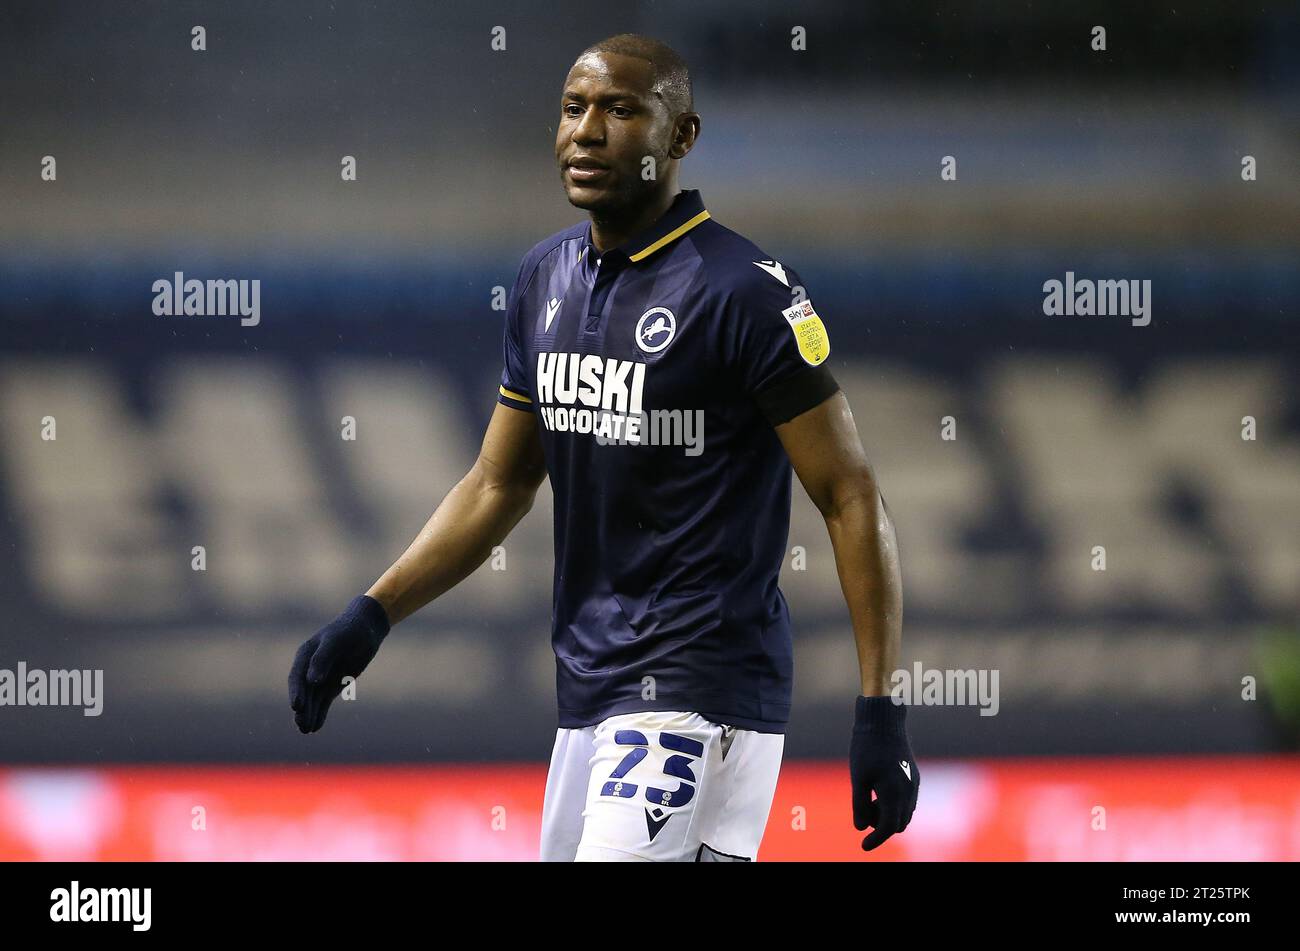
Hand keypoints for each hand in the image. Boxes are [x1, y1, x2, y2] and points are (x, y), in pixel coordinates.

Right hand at [288, 594, 389, 733]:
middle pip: (303, 692)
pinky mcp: (331, 686)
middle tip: (301, 724)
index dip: (296, 692)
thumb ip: (322, 659)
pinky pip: (323, 703)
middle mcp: (308, 669)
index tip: (296, 706)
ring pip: (311, 700)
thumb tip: (312, 681)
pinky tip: (316, 728)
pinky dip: (319, 714)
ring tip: (306, 730)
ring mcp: (319, 679)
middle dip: (302, 708)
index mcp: (305, 655)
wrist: (366, 630)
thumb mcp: (337, 641)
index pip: (297, 677)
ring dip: (308, 715)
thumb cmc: (350, 631)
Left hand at [850, 695, 918, 850]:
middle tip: (863, 811)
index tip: (863, 846)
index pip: (888, 828)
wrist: (884, 722)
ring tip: (869, 799)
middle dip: (881, 826)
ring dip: (888, 815)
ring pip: (905, 813)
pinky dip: (894, 805)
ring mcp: (914, 783)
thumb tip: (860, 827)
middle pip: (898, 824)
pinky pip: (907, 800)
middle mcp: (909, 791)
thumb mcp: (858, 777)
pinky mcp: (914, 776)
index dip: (876, 840)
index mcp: (894, 792)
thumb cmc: (866, 748)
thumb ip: (860, 804)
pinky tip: (879, 792)